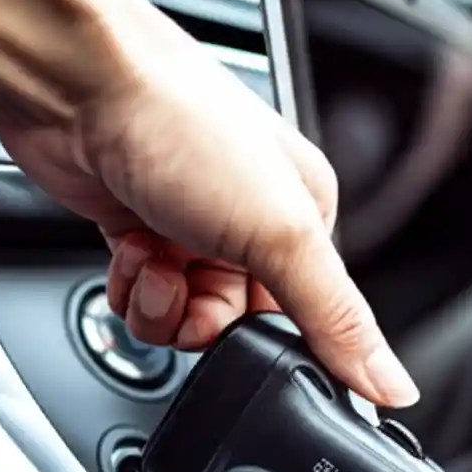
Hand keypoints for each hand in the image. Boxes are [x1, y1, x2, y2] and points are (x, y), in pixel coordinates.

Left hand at [0, 0, 419, 406]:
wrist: (81, 90)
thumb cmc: (185, 125)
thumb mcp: (280, 233)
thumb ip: (335, 317)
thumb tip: (391, 381)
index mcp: (304, 217)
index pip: (307, 316)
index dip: (270, 336)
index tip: (245, 337)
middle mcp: (249, 224)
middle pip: (236, 326)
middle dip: (201, 318)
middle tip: (187, 282)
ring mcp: (188, 229)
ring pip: (181, 319)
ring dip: (159, 302)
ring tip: (152, 257)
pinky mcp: (136, 233)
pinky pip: (139, 299)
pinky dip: (128, 286)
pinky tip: (128, 248)